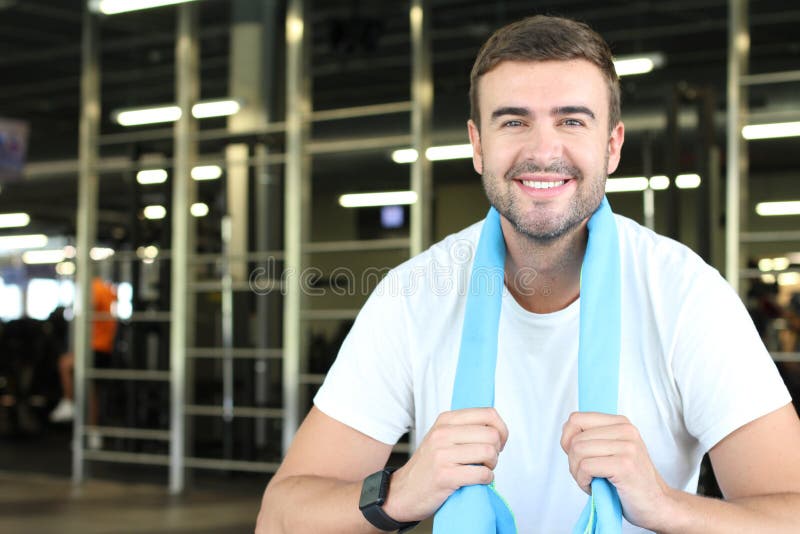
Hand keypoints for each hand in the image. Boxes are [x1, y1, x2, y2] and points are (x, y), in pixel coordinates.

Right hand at [382, 407, 508, 522]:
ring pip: (488, 453)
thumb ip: (465, 428)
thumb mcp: (442, 438)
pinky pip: (481, 474)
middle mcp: (443, 433)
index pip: (488, 414)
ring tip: (481, 470)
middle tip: (487, 460)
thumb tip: (498, 428)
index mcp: (446, 420)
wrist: (403, 492)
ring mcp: (442, 454)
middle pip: (492, 435)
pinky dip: (486, 480)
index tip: (499, 442)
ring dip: (492, 465)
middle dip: (496, 451)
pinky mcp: (445, 476)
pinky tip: (476, 481)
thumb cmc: (429, 466)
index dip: (502, 430)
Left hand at [560, 412, 674, 530]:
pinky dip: (583, 481)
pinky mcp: (625, 465)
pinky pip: (586, 467)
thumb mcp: (610, 451)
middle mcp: (625, 430)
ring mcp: (627, 447)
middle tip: (586, 475)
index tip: (577, 456)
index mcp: (620, 423)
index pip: (576, 419)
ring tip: (591, 481)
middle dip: (572, 461)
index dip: (568, 439)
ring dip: (577, 472)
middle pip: (575, 438)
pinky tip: (595, 487)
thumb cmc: (629, 481)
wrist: (657, 506)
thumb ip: (591, 438)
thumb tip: (565, 434)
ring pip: (578, 451)